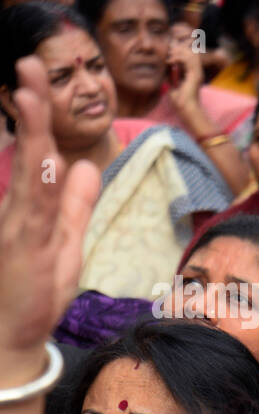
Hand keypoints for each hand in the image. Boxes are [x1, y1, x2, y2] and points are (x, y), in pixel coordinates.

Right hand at [0, 57, 98, 359]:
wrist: (9, 342)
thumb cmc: (34, 293)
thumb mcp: (65, 243)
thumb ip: (77, 206)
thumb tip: (88, 165)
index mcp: (30, 208)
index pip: (37, 154)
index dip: (37, 116)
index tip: (35, 77)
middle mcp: (19, 213)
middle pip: (30, 154)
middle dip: (32, 111)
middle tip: (29, 65)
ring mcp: (17, 230)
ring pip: (30, 176)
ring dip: (32, 135)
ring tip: (30, 94)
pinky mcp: (21, 250)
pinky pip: (33, 213)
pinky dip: (38, 185)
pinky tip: (47, 159)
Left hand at [165, 24, 203, 113]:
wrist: (186, 109)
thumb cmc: (180, 101)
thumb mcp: (171, 84)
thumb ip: (170, 75)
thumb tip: (165, 67)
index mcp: (193, 74)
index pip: (189, 56)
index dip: (178, 52)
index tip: (167, 53)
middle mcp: (197, 72)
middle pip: (191, 52)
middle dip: (178, 50)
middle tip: (166, 53)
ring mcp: (197, 73)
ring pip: (190, 54)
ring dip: (178, 53)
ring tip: (168, 56)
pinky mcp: (196, 75)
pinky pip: (188, 60)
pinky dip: (178, 58)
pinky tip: (169, 61)